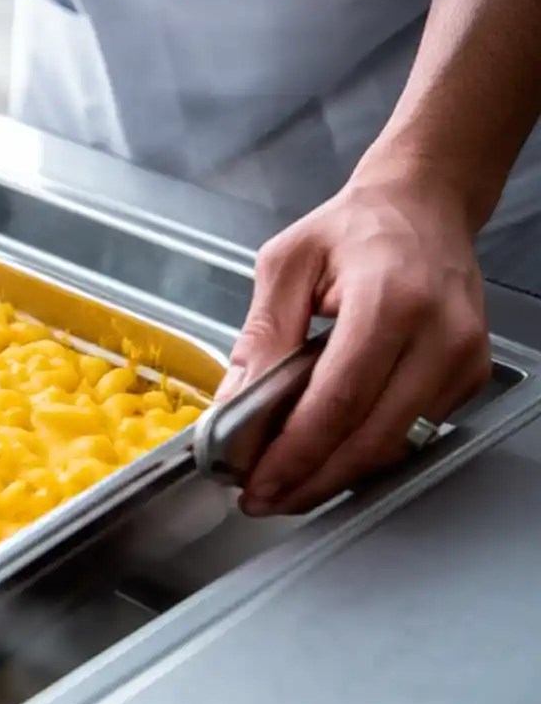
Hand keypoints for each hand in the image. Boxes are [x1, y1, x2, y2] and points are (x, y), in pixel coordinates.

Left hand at [219, 163, 491, 515]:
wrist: (424, 204)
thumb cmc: (354, 229)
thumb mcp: (287, 264)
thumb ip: (262, 334)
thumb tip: (234, 403)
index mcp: (389, 301)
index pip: (338, 401)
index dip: (295, 453)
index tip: (257, 481)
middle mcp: (437, 336)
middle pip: (370, 437)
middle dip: (310, 479)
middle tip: (264, 498)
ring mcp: (462, 360)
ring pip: (394, 445)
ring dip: (336, 475)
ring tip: (286, 485)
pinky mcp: (469, 375)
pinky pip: (413, 433)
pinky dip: (366, 452)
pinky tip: (327, 456)